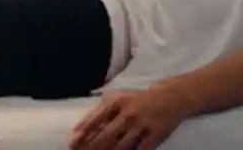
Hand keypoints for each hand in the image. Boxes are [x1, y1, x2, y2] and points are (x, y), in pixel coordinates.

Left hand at [69, 87, 191, 149]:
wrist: (169, 98)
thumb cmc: (137, 100)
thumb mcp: (118, 98)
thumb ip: (100, 111)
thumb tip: (79, 129)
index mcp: (116, 102)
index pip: (95, 119)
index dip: (83, 133)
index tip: (72, 143)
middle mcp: (128, 113)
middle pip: (106, 135)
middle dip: (92, 147)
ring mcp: (142, 125)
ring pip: (121, 146)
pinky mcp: (155, 135)